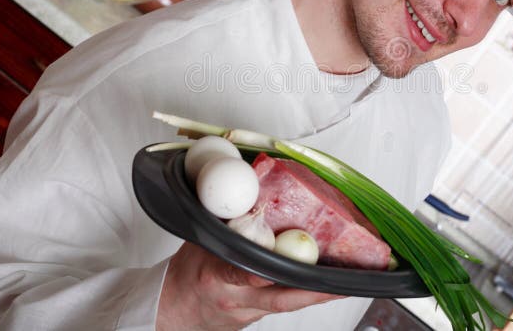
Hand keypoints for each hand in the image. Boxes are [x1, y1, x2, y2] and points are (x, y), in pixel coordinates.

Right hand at [156, 242, 343, 330]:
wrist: (173, 311)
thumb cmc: (186, 275)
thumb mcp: (199, 244)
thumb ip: (226, 224)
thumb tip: (250, 194)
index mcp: (216, 276)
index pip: (240, 272)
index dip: (259, 271)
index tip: (277, 264)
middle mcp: (235, 298)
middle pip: (278, 298)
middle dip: (310, 292)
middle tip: (335, 283)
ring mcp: (247, 312)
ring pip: (285, 305)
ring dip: (313, 295)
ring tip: (339, 284)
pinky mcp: (255, 318)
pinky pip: (282, 306)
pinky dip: (301, 296)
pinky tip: (319, 288)